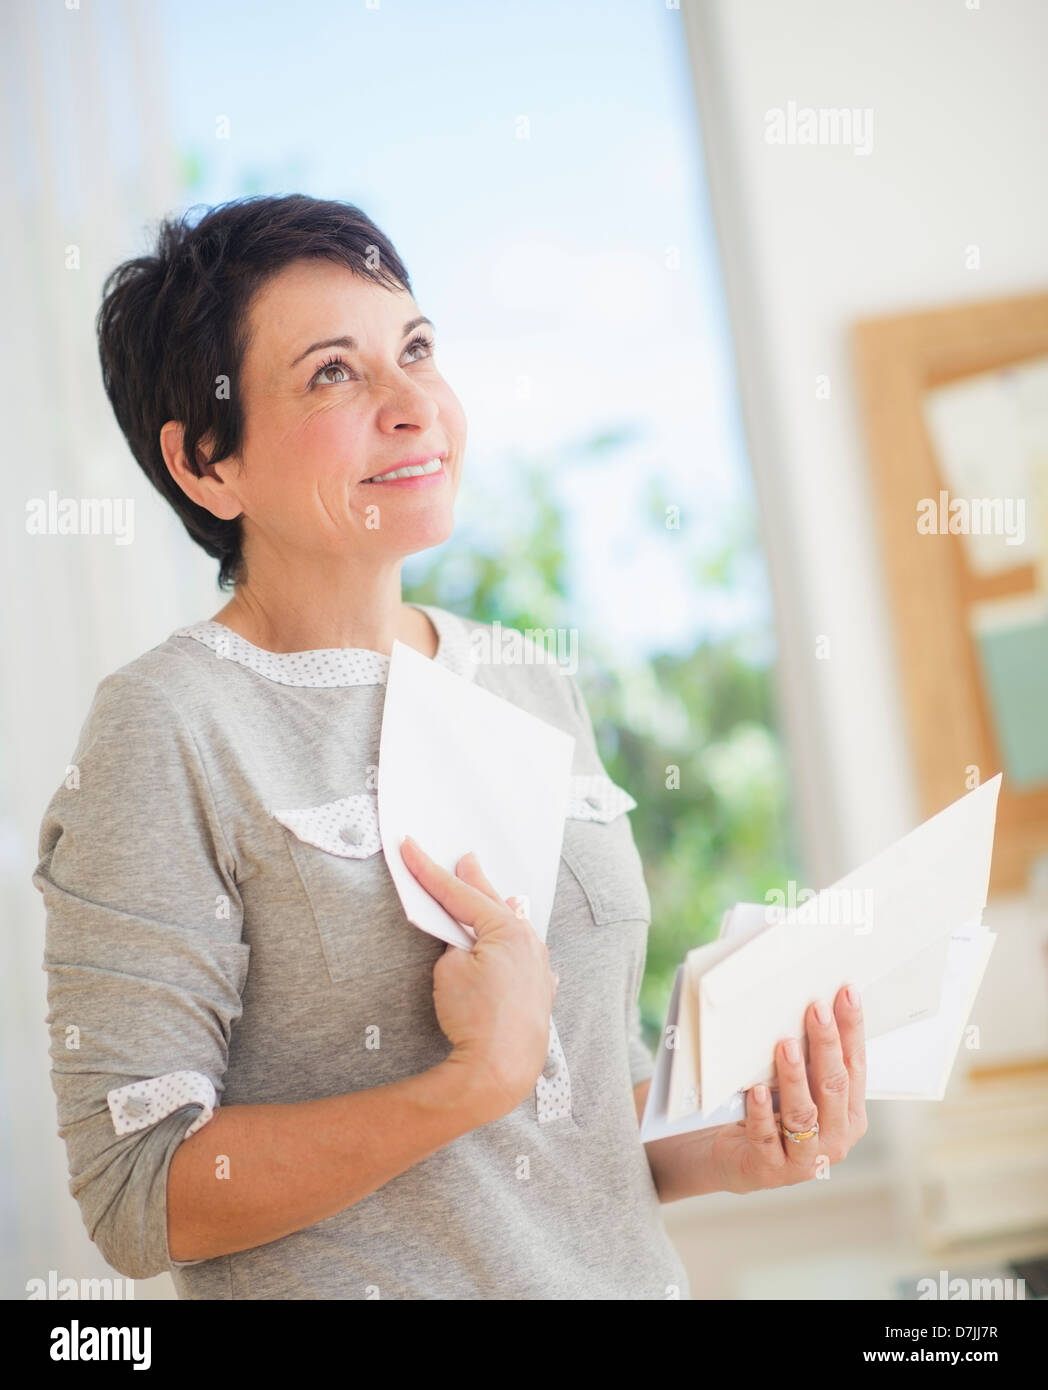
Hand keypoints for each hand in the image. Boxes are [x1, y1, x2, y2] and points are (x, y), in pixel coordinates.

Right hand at [398, 837, 557, 1121]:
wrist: (499, 1068)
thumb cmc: (473, 1016)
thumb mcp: (450, 969)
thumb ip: (457, 945)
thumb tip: (469, 945)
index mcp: (507, 929)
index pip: (459, 894)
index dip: (430, 871)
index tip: (410, 847)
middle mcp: (531, 943)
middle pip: (495, 904)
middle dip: (476, 882)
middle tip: (465, 858)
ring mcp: (540, 969)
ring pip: (517, 930)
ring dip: (503, 911)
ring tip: (498, 894)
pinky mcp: (541, 994)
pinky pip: (529, 958)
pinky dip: (518, 945)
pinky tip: (522, 942)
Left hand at [710, 984, 866, 1194]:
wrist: (738, 1158)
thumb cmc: (775, 1115)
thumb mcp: (800, 1087)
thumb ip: (810, 1060)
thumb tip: (812, 1006)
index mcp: (850, 1115)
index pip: (855, 1065)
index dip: (851, 1029)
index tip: (846, 994)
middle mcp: (835, 1138)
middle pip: (834, 1086)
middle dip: (826, 1045)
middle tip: (816, 1010)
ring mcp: (805, 1158)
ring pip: (804, 1115)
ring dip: (795, 1078)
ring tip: (786, 1046)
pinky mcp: (771, 1169)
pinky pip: (766, 1138)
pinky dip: (762, 1113)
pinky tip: (757, 1091)